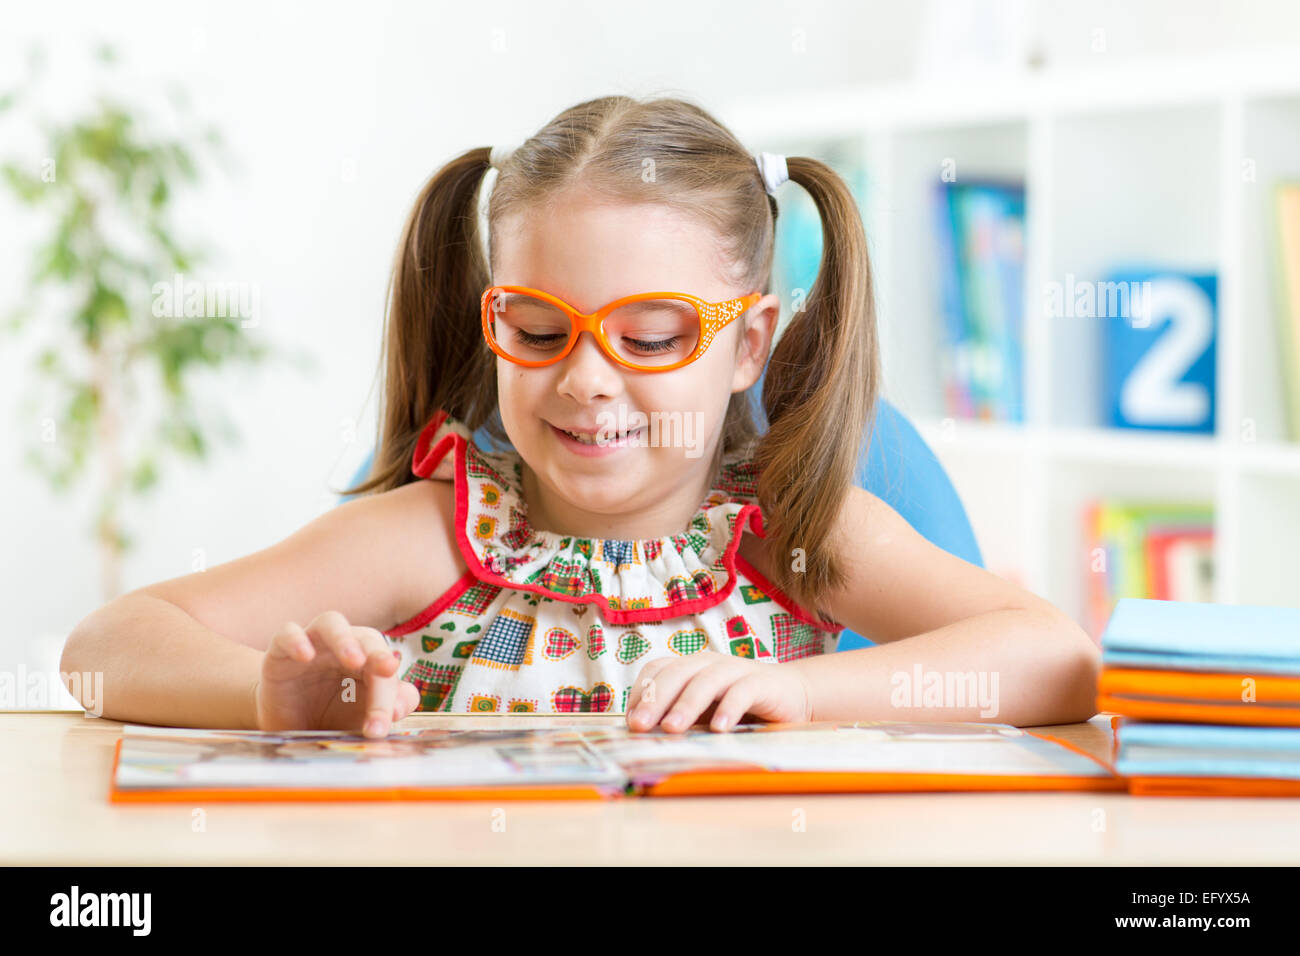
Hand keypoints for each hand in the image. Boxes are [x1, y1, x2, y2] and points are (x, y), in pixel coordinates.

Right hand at [255, 610, 419, 737]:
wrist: (288, 722)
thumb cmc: (332, 716)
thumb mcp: (360, 719)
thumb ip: (386, 710)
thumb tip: (400, 709)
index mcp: (370, 661)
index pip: (386, 669)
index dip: (389, 695)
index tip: (385, 722)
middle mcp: (344, 646)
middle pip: (367, 638)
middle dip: (378, 655)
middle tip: (387, 670)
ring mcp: (313, 643)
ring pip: (331, 622)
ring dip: (345, 638)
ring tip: (354, 658)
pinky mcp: (280, 650)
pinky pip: (287, 633)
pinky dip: (296, 640)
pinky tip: (305, 656)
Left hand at [626, 651, 812, 732]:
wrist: (791, 695)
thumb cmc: (739, 707)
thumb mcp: (703, 713)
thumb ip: (678, 718)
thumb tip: (641, 737)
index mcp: (690, 667)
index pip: (657, 669)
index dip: (641, 692)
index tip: (630, 722)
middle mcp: (709, 663)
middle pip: (676, 673)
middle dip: (655, 699)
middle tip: (639, 726)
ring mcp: (736, 670)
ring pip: (706, 680)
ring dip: (687, 704)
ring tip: (672, 729)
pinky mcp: (762, 683)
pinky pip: (743, 691)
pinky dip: (729, 708)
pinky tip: (719, 729)